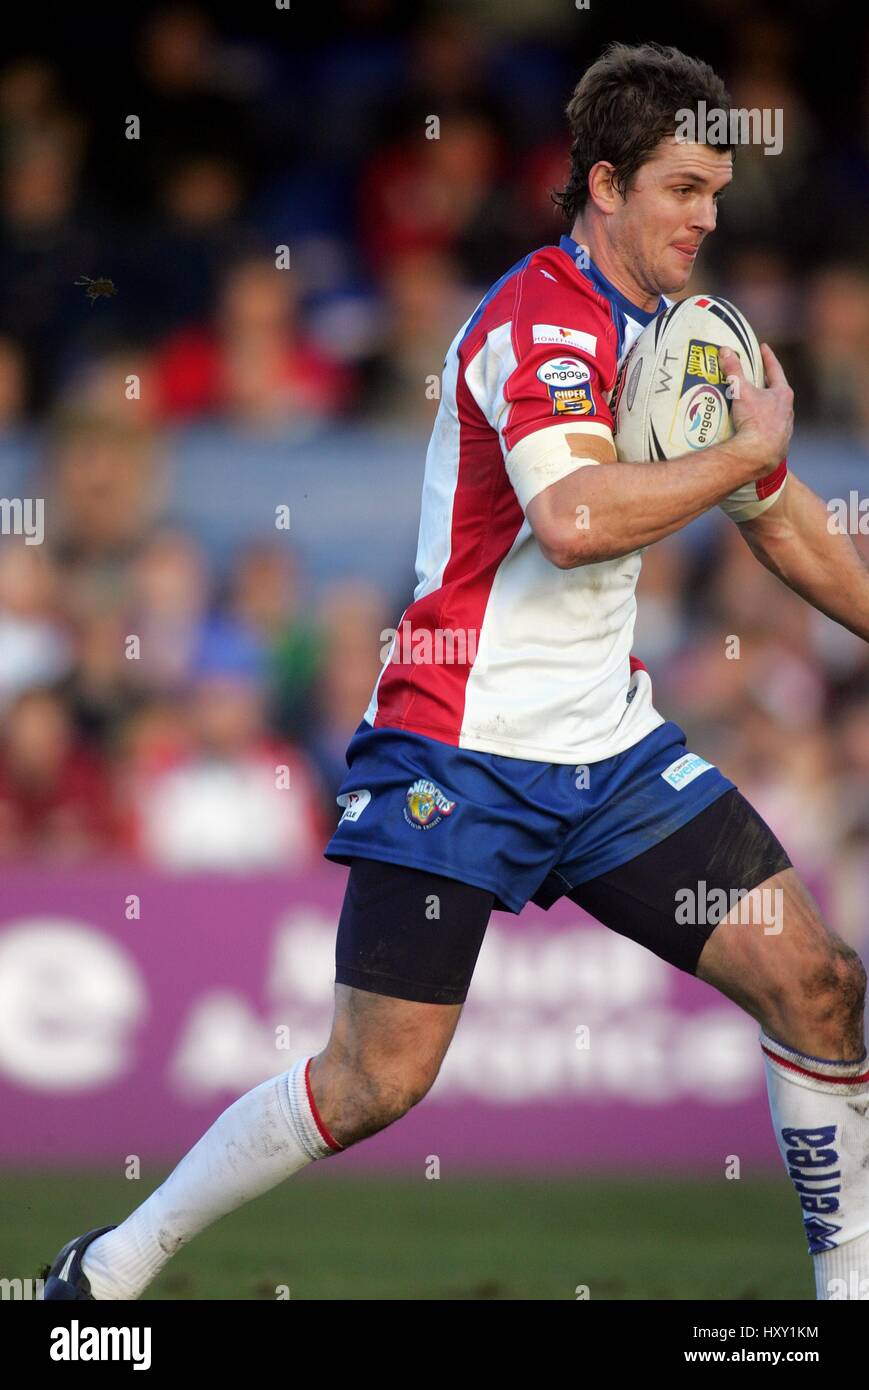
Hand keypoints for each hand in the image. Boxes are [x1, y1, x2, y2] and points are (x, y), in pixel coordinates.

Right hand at [719, 343, 793, 479]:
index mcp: (782, 394)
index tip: (763, 348)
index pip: (775, 369)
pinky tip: (757, 429)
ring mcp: (785, 428)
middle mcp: (788, 410)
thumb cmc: (754, 420)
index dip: (768, 357)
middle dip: (768, 384)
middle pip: (778, 391)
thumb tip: (725, 351)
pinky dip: (765, 425)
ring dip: (768, 407)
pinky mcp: (780, 444)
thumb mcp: (741, 392)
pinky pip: (772, 430)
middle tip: (759, 377)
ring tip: (756, 405)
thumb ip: (734, 370)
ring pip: (777, 412)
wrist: (760, 454)